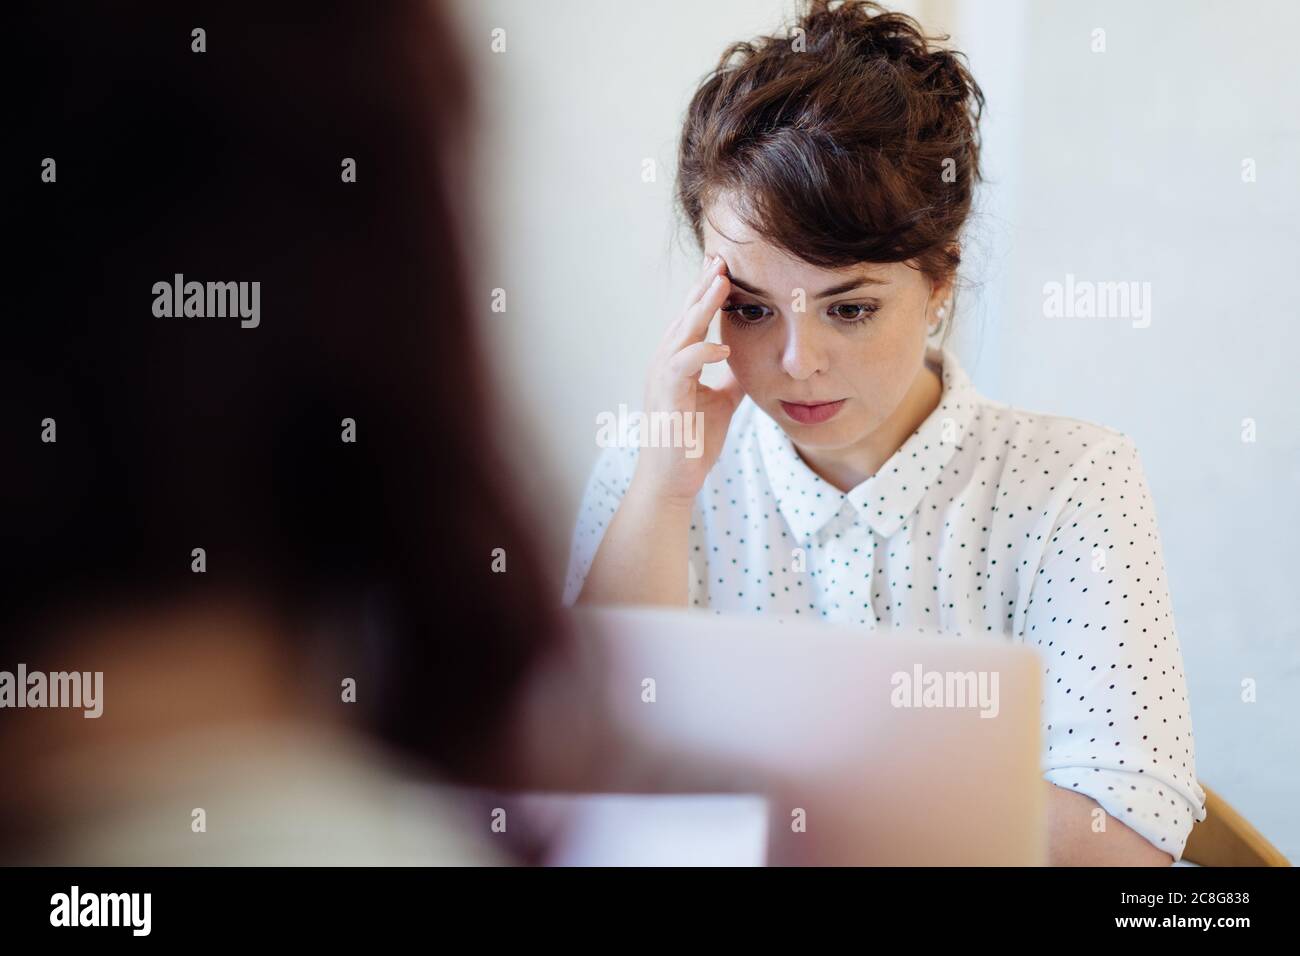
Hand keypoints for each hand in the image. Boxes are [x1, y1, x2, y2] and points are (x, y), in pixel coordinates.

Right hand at [631, 254, 744, 504]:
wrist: (673, 481)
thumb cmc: (693, 442)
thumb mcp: (721, 401)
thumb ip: (731, 377)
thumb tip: (750, 358)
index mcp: (677, 362)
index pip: (693, 318)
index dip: (708, 292)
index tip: (727, 266)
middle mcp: (665, 364)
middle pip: (685, 315)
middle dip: (703, 286)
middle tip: (723, 257)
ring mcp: (662, 380)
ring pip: (681, 333)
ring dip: (701, 308)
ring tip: (722, 284)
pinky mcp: (667, 400)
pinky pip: (682, 368)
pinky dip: (701, 354)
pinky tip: (722, 347)